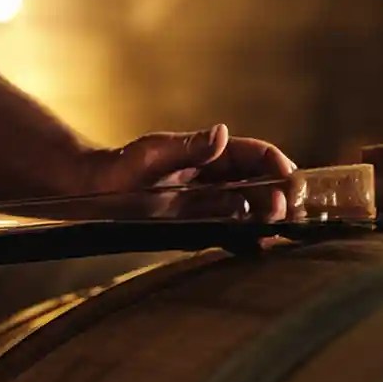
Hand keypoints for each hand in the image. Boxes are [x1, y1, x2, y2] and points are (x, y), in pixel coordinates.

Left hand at [62, 124, 297, 220]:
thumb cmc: (119, 168)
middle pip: (260, 184)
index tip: (291, 180)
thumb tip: (222, 134)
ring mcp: (208, 204)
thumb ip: (188, 148)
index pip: (255, 155)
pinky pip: (231, 232)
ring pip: (250, 210)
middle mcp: (215, 178)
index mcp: (210, 155)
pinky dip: (247, 239)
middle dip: (279, 195)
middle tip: (286, 211)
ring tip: (279, 230)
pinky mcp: (198, 227)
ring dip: (267, 219)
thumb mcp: (153, 154)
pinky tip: (259, 247)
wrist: (91, 194)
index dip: (277, 164)